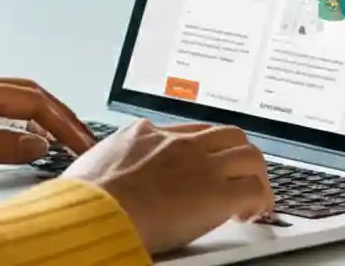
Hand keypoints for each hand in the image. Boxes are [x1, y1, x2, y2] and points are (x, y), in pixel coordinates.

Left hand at [0, 78, 94, 179]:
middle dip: (59, 114)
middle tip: (82, 138)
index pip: (34, 101)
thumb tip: (37, 143)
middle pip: (26, 92)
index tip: (84, 143)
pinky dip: (13, 120)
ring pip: (8, 98)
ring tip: (56, 138)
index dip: (65, 122)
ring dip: (37, 115)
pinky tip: (11, 137)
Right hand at [62, 120, 273, 254]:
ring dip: (254, 174)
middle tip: (235, 175)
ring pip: (249, 155)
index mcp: (145, 134)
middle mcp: (178, 143)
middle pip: (226, 134)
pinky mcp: (216, 193)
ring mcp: (200, 165)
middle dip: (236, 154)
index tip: (205, 163)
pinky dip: (260, 201)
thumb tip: (100, 172)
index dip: (203, 149)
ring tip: (252, 195)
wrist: (92, 212)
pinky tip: (253, 213)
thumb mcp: (92, 163)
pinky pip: (255, 190)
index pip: (188, 131)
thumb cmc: (83, 197)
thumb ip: (110, 161)